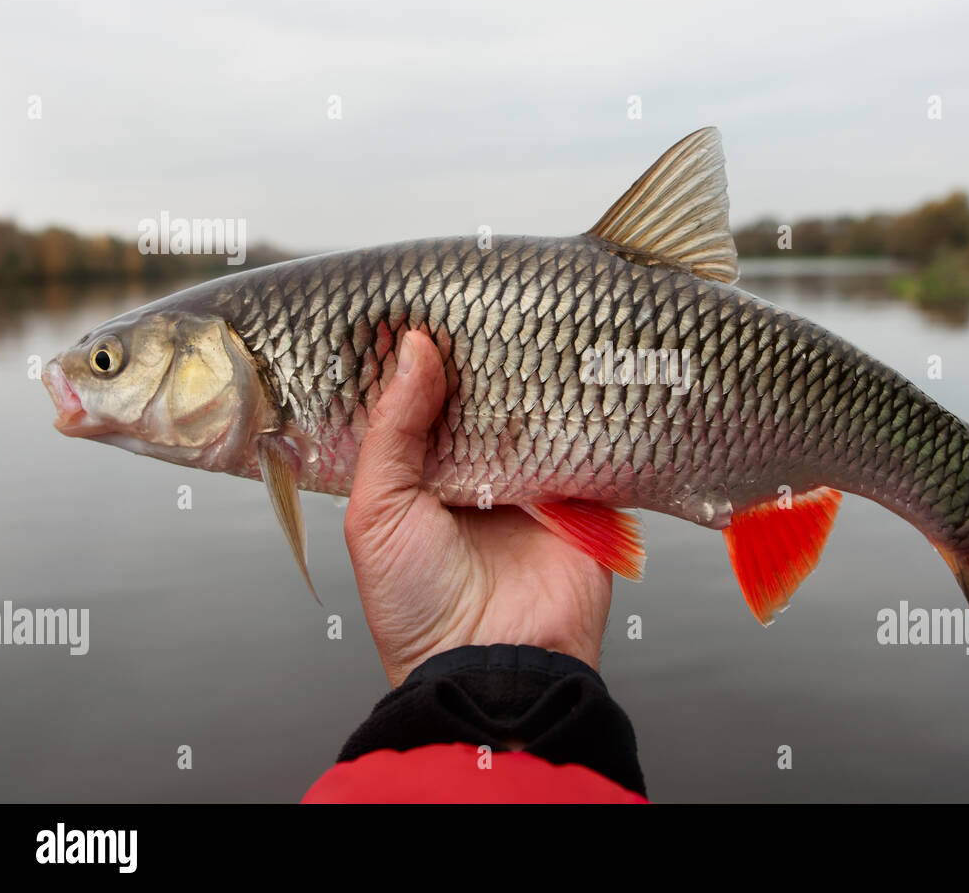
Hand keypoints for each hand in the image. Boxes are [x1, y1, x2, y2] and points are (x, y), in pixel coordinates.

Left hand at [344, 330, 613, 686]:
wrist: (495, 667)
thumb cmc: (417, 607)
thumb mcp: (378, 512)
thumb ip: (393, 430)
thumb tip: (413, 350)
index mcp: (423, 477)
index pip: (426, 403)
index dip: (423, 360)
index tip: (425, 306)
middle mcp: (479, 475)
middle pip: (486, 401)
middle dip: (486, 361)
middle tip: (487, 302)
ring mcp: (534, 483)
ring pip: (538, 413)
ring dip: (537, 379)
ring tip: (535, 321)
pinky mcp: (584, 495)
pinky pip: (590, 442)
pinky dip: (589, 412)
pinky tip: (582, 370)